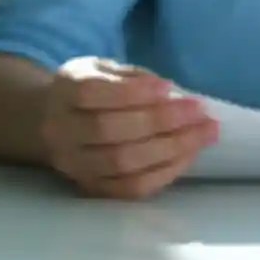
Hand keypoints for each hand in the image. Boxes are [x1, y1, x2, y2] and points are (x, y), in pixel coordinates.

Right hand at [41, 57, 218, 198]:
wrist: (55, 123)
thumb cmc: (93, 91)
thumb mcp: (105, 70)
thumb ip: (133, 78)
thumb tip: (172, 95)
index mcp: (64, 91)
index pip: (92, 93)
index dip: (132, 92)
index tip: (169, 87)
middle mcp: (61, 132)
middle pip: (109, 130)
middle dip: (161, 120)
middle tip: (199, 111)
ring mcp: (75, 165)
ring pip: (122, 163)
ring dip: (172, 148)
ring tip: (205, 133)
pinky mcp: (93, 189)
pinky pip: (132, 187)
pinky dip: (166, 171)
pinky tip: (190, 154)